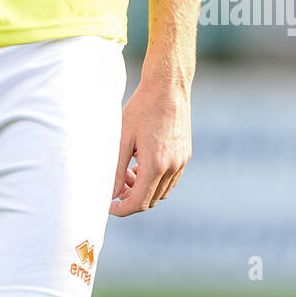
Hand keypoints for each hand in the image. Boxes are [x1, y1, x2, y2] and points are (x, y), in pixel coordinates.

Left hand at [109, 74, 191, 215]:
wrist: (167, 87)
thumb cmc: (141, 108)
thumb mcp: (123, 138)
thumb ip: (117, 169)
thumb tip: (112, 194)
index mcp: (155, 165)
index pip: (139, 202)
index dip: (122, 209)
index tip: (109, 206)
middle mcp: (172, 167)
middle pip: (151, 200)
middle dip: (131, 198)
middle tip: (117, 185)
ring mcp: (181, 161)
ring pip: (162, 191)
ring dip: (144, 189)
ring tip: (129, 171)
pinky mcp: (185, 154)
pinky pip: (171, 179)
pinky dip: (156, 180)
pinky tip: (142, 163)